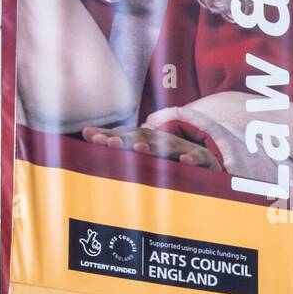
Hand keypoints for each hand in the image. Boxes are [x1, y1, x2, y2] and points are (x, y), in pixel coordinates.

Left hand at [82, 125, 222, 170]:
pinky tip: (183, 161)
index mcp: (148, 139)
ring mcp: (183, 149)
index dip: (110, 136)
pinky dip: (191, 159)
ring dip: (154, 148)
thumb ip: (116, 141)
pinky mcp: (202, 160)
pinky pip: (197, 159)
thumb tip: (85, 132)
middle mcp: (163, 141)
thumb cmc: (167, 156)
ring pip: (167, 147)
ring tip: (139, 149)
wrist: (207, 162)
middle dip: (126, 140)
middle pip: (143, 138)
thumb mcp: (143, 149)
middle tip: (109, 144)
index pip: (125, 135)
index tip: (92, 138)